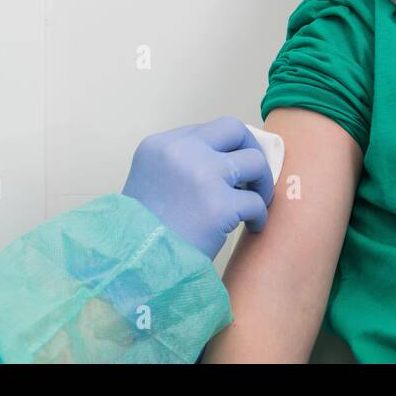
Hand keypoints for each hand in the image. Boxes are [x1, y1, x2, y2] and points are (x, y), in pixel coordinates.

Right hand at [121, 116, 275, 259]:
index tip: (231, 168)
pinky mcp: (220, 204)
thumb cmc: (142, 233)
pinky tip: (251, 226)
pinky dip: (259, 215)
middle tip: (253, 174)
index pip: (206, 130)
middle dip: (251, 148)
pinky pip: (256, 201)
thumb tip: (226, 160)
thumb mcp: (150, 183)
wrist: (134, 266)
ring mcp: (202, 175)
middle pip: (233, 128)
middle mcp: (181, 151)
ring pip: (254, 160)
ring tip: (257, 202)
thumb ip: (180, 166)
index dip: (224, 148)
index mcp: (159, 145)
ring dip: (262, 181)